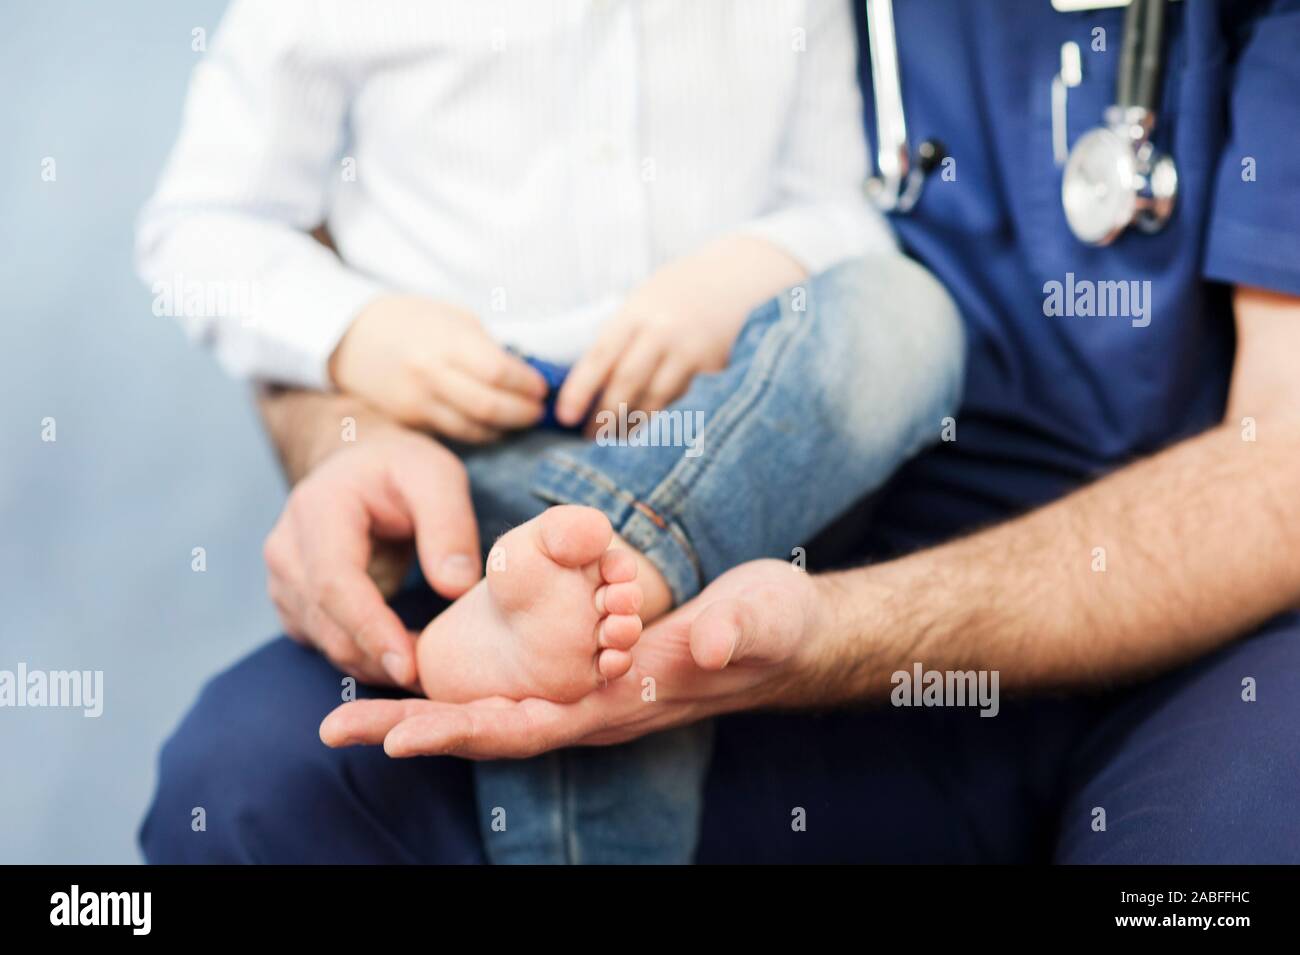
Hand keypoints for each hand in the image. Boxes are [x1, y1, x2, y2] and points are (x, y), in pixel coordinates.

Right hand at [263, 426, 481, 687]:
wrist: (362, 467)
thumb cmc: (403, 470)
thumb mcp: (437, 477)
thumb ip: (449, 526)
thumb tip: (454, 586)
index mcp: (317, 509)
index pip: (334, 583)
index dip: (370, 629)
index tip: (409, 666)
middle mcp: (286, 547)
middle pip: (323, 620)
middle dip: (374, 658)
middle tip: (429, 683)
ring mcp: (282, 578)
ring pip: (321, 640)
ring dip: (369, 665)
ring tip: (423, 675)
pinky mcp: (292, 602)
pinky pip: (322, 643)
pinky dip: (359, 659)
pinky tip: (399, 662)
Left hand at [320, 560, 824, 757]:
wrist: (785, 634)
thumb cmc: (775, 627)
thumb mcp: (763, 617)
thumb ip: (736, 630)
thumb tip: (703, 646)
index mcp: (624, 700)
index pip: (534, 726)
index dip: (466, 732)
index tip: (401, 736)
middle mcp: (594, 706)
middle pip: (493, 728)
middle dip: (415, 730)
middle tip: (336, 728)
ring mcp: (588, 690)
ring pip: (494, 711)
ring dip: (424, 713)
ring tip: (355, 713)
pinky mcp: (589, 669)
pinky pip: (514, 687)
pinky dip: (461, 690)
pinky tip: (424, 681)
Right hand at [330, 295, 548, 442]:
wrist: (350, 336)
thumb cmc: (412, 320)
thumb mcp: (453, 317)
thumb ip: (487, 347)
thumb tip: (525, 373)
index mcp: (445, 341)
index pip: (498, 371)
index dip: (527, 385)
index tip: (542, 388)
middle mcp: (430, 374)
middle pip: (489, 406)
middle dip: (523, 413)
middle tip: (539, 411)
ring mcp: (417, 402)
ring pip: (473, 429)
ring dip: (504, 430)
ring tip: (520, 421)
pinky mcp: (409, 422)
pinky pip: (454, 434)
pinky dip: (479, 434)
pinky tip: (494, 428)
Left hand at [554, 261, 744, 431]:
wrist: (740, 276)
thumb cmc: (682, 290)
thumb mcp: (646, 299)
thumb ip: (622, 335)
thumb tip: (591, 381)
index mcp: (637, 312)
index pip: (600, 356)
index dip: (580, 390)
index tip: (565, 416)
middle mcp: (662, 331)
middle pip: (626, 383)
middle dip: (604, 415)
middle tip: (590, 437)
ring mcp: (691, 350)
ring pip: (656, 398)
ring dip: (634, 423)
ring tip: (617, 437)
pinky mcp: (715, 368)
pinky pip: (683, 397)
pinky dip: (665, 412)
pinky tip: (652, 424)